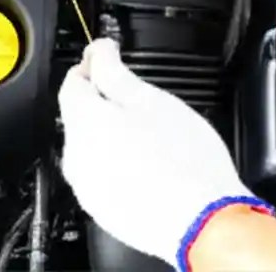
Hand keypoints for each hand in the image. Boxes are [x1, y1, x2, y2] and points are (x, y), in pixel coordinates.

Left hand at [59, 39, 268, 269]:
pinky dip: (117, 165)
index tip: (105, 57)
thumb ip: (114, 71)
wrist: (203, 224)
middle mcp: (76, 155)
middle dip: (102, 102)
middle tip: (137, 99)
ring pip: (91, 146)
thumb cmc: (185, 163)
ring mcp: (87, 186)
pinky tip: (147, 165)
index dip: (91, 64)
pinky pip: (102, 175)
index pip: (72, 82)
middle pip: (80, 115)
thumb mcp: (151, 100)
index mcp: (84, 122)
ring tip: (149, 136)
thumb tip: (98, 51)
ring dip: (110, 135)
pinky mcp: (102, 209)